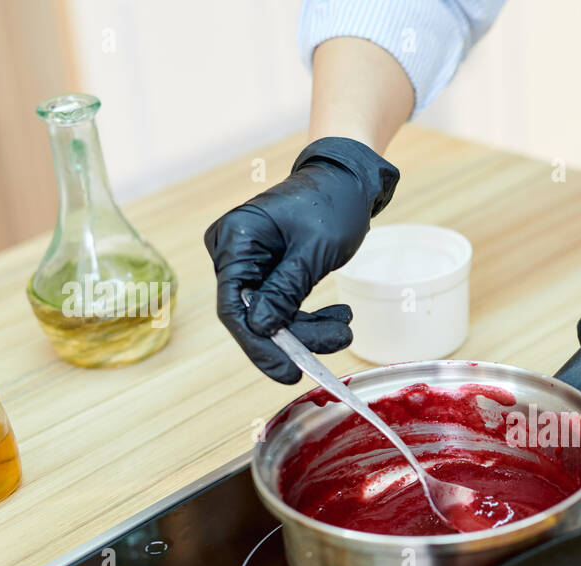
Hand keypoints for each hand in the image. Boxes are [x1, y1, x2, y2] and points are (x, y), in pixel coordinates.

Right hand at [203, 137, 398, 382]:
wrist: (347, 180)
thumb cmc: (332, 203)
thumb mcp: (314, 250)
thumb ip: (286, 289)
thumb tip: (260, 328)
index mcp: (235, 238)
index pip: (234, 306)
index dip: (259, 345)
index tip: (289, 371)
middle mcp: (233, 250)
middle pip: (252, 314)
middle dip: (296, 337)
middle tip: (338, 341)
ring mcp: (249, 261)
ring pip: (271, 315)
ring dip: (309, 329)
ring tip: (346, 328)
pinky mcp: (267, 271)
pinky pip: (281, 305)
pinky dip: (310, 318)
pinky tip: (340, 317)